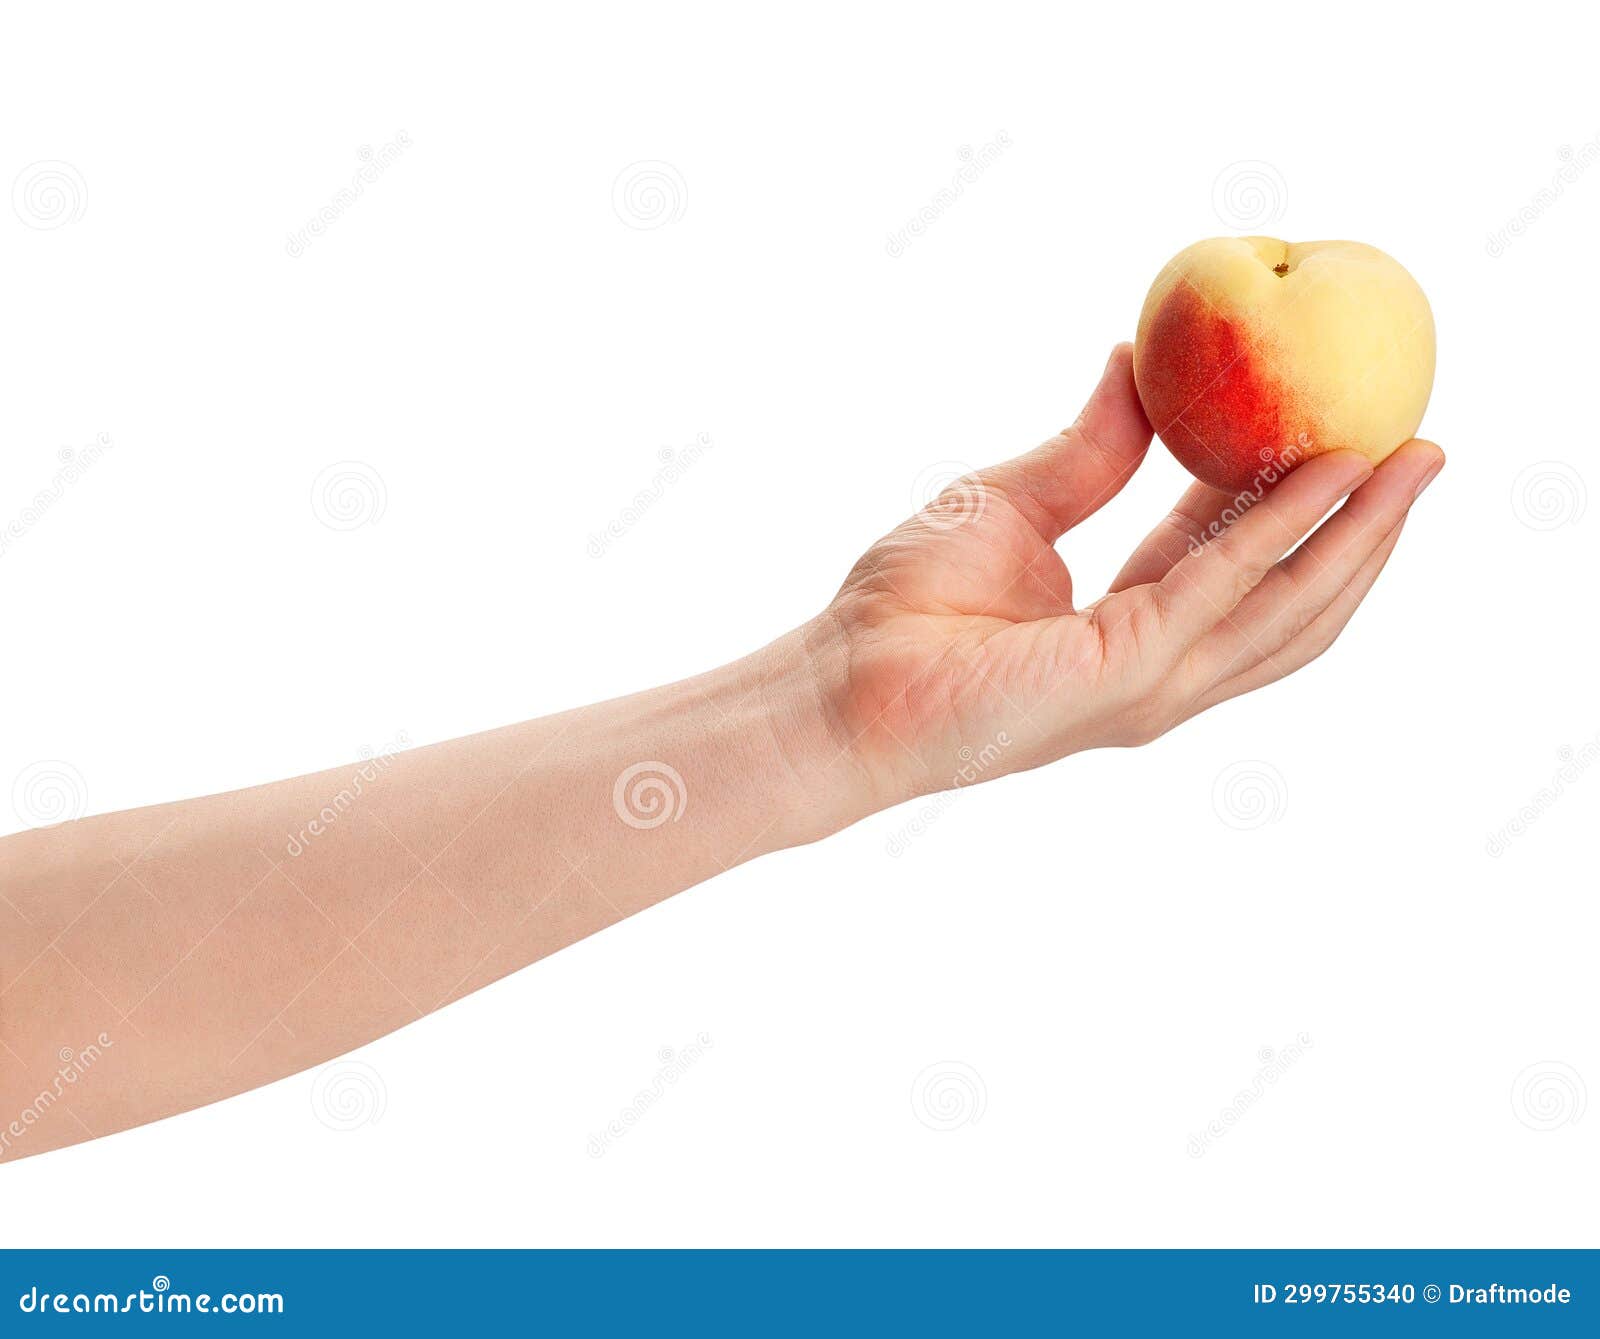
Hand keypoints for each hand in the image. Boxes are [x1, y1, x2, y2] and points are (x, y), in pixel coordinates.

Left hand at [805, 344, 1443, 803]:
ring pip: (1286, 607)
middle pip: (1293, 599)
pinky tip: (1322, 474)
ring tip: (1411, 460)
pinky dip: (1276, 531)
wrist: (841, 681)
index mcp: (1131, 625)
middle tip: (1424, 450)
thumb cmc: (905, 607)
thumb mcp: (1013, 503)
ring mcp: (1151, 683)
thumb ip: (1087, 450)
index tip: (1351, 440)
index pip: (1239, 563)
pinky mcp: (1126, 675)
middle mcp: (1159, 665)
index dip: (1302, 504)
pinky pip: (1220, 590)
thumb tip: (1132, 363)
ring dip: (1356, 535)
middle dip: (1365, 529)